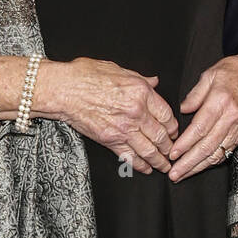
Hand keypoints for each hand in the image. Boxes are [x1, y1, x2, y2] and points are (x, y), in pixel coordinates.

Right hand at [36, 57, 177, 173]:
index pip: (167, 114)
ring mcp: (123, 128)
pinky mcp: (109, 140)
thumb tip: (154, 81)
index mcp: (141, 93)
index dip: (173, 126)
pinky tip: (146, 169)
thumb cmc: (86, 75)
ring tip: (166, 166)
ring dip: (160, 160)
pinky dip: (140, 165)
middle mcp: (136, 112)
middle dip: (170, 146)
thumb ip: (141, 79)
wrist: (63, 90)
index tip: (175, 132)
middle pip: (161, 135)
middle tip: (174, 152)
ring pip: (149, 150)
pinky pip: (130, 157)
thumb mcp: (119, 69)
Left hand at [167, 49, 237, 182]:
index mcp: (221, 101)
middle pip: (207, 146)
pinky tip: (200, 166)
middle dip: (189, 162)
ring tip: (183, 174)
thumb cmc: (235, 71)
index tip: (173, 154)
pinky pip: (226, 152)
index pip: (200, 128)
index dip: (185, 143)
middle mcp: (231, 117)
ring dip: (199, 166)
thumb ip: (195, 94)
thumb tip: (183, 109)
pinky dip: (212, 161)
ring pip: (217, 153)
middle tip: (174, 173)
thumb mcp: (210, 74)